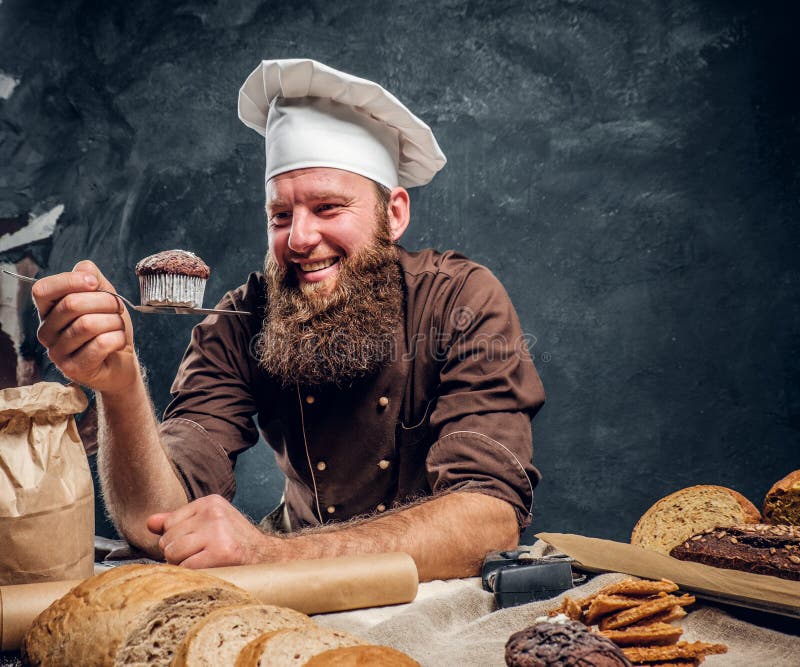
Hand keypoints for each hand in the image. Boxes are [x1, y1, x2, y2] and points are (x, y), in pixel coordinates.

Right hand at [32, 260, 137, 394]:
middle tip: (117, 309)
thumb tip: (84, 269)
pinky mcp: (73, 368)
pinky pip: (100, 344)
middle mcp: (46, 332)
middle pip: (72, 305)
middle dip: (105, 302)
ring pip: (87, 325)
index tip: (94, 283)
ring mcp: (57, 352)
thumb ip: (92, 278)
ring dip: (113, 322)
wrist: (122, 362)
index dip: (70, 281)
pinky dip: (117, 339)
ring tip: (117, 327)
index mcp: (48, 311)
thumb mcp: (104, 297)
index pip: (43, 290)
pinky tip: (118, 342)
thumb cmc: (109, 327)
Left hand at [147, 495, 279, 567]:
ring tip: (203, 563)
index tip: (195, 545)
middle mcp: (212, 513)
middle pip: (168, 540)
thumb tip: (149, 522)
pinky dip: (193, 574)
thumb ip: (178, 522)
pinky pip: (187, 568)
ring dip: (183, 565)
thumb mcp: (208, 524)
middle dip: (177, 554)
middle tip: (199, 557)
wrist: (266, 557)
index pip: (169, 523)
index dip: (177, 540)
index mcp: (209, 502)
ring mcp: (217, 531)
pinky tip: (209, 570)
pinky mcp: (221, 552)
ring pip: (173, 554)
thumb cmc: (234, 541)